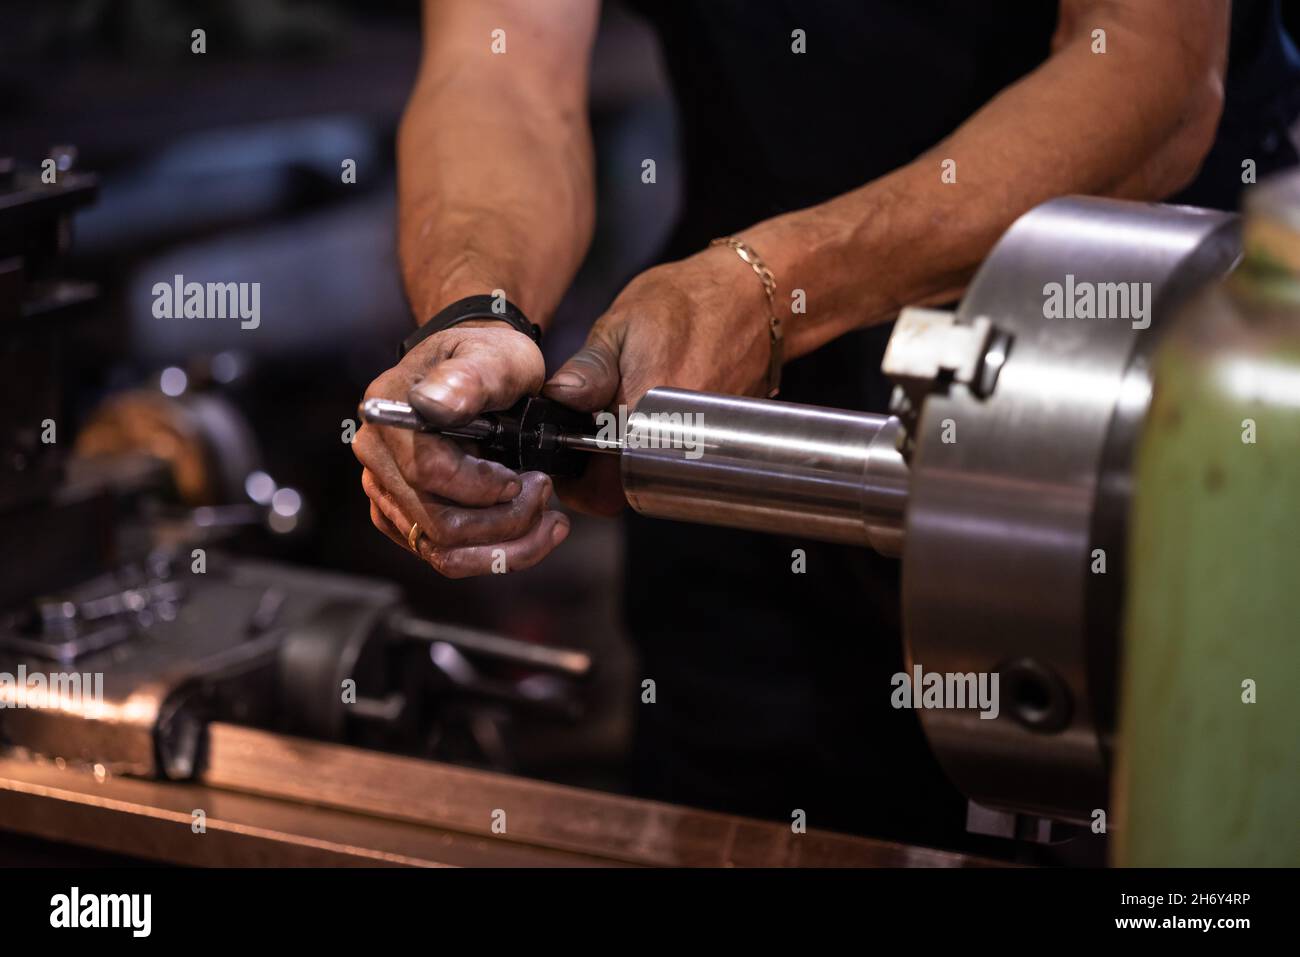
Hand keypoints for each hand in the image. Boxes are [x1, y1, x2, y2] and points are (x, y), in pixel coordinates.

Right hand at [354, 321, 570, 577]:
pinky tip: (530, 530)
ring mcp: (385, 491)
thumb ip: (472, 378)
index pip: (430, 473)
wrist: (478, 372)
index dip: (485, 487)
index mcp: (389, 413)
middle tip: (545, 492)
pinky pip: (443, 556)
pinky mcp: (402, 518)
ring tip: (548, 521)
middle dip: (505, 520)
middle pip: (437, 524)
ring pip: (442, 551)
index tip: (525, 477)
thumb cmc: (490, 361)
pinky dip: (492, 554)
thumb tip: (438, 403)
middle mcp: (376, 456)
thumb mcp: (496, 356)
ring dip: (505, 548)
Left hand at [543, 247, 772, 514]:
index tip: (569, 460)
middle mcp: (682, 441)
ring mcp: (708, 444)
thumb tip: (559, 400)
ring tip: (627, 413)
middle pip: (631, 487)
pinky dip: (665, 441)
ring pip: (657, 474)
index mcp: (647, 417)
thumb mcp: (621, 325)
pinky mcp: (724, 438)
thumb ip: (589, 369)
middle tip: (595, 429)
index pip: (605, 490)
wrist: (754, 294)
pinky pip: (683, 457)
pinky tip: (658, 406)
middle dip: (607, 468)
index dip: (580, 484)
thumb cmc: (686, 301)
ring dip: (636, 455)